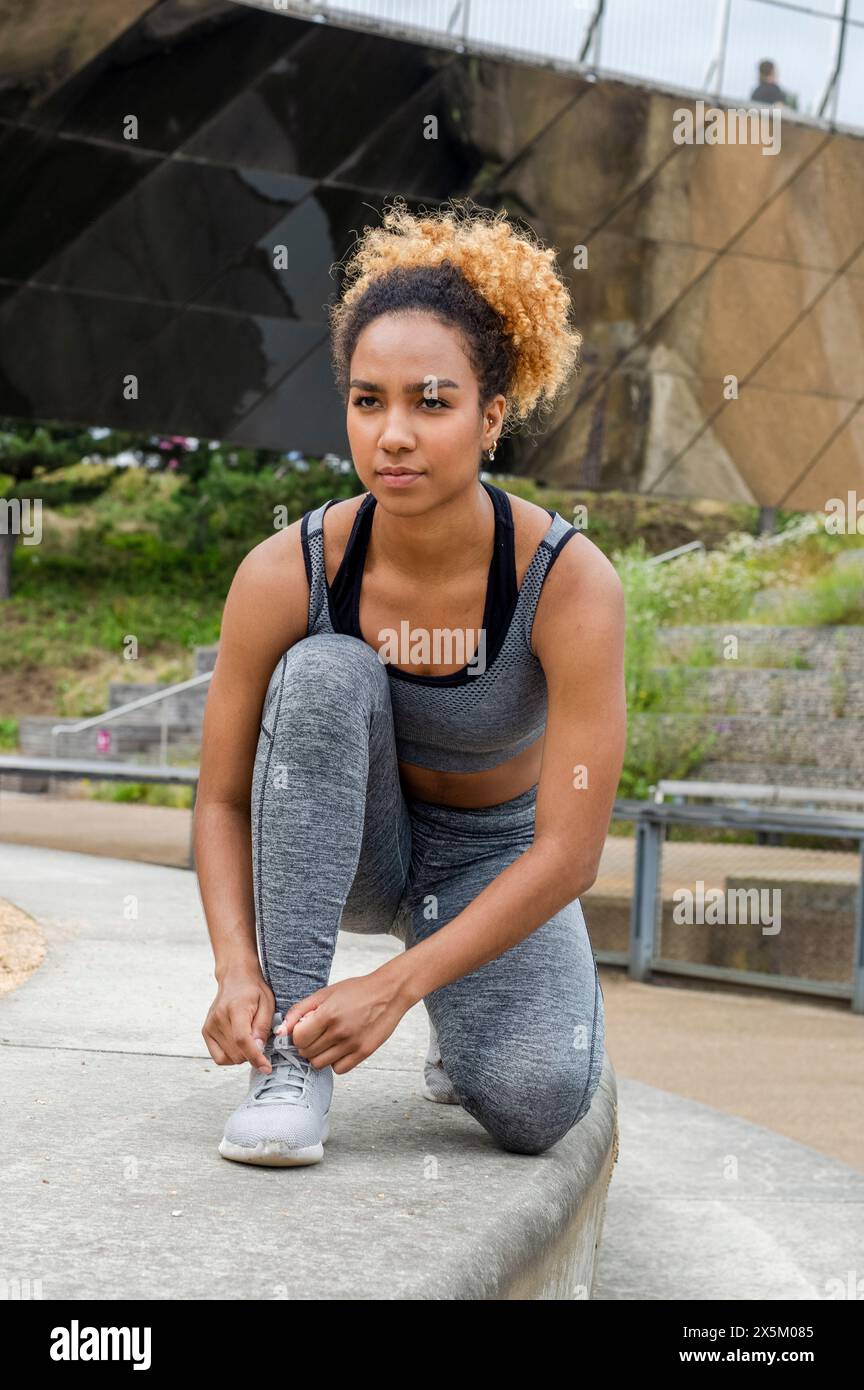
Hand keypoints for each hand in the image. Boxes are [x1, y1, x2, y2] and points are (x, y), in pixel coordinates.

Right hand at [202, 968, 276, 1073]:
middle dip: (252, 1055)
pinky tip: (238, 1046)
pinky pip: (218, 1057)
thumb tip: (258, 1049)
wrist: (235, 978)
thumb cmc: (254, 991)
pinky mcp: (205, 1031)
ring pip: (228, 1057)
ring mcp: (209, 1025)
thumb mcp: (267, 1004)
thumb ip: (263, 1027)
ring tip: (249, 1040)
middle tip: (260, 1043)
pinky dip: (230, 1057)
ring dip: (242, 1056)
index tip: (266, 1067)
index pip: (242, 1040)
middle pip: (236, 1052)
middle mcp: (218, 1018)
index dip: (255, 1057)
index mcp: (235, 1008)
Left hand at [275, 970, 407, 1074]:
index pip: (298, 1039)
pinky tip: (340, 1048)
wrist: (388, 993)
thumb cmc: (356, 990)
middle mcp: (339, 1031)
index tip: (304, 1029)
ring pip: (320, 1064)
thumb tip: (281, 1031)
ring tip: (328, 1041)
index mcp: (328, 1014)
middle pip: (307, 1053)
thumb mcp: (325, 993)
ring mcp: (352, 1044)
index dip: (298, 1035)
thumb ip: (300, 1011)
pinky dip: (335, 1062)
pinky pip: (338, 1069)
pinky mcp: (364, 1053)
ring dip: (319, 1055)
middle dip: (307, 1045)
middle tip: (317, 1034)